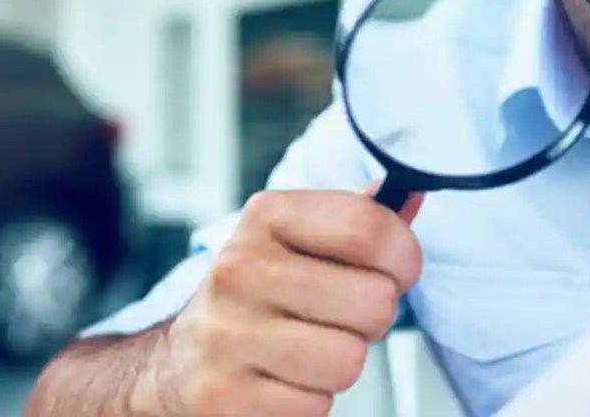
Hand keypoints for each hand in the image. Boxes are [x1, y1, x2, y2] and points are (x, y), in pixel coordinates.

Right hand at [133, 187, 423, 416]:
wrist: (178, 361)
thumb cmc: (260, 295)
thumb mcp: (301, 240)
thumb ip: (359, 218)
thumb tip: (411, 192)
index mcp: (267, 215)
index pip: (370, 228)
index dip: (403, 257)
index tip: (394, 271)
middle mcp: (239, 268)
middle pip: (374, 300)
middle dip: (372, 319)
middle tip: (340, 318)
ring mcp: (225, 332)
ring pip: (349, 360)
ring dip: (342, 364)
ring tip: (310, 350)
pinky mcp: (220, 395)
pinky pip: (315, 405)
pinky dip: (310, 400)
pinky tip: (282, 379)